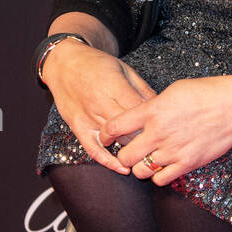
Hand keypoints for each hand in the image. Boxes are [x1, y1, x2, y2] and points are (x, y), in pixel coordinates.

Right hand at [41, 40, 155, 173]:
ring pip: (116, 141)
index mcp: (115, 87)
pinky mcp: (78, 127)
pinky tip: (122, 168)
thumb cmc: (97, 64)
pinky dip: (108, 161)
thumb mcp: (125, 70)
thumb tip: (163, 108)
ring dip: (133, 150)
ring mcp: (88, 117)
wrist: (64, 63)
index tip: (167, 128)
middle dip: (147, 138)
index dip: (155, 122)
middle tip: (162, 145)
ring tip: (149, 157)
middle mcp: (100, 104)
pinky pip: (93, 149)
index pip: (140, 112)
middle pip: (130, 130)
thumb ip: (143, 90)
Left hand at [100, 74, 231, 185]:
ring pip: (141, 171)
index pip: (114, 127)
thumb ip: (152, 106)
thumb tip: (138, 117)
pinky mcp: (188, 163)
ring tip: (147, 159)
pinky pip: (162, 179)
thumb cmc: (207, 93)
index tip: (106, 137)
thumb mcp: (172, 91)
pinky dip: (159, 175)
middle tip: (128, 151)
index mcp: (152, 110)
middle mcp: (159, 132)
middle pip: (124, 156)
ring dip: (140, 167)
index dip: (105, 134)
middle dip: (122, 155)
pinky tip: (163, 165)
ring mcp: (174, 150)